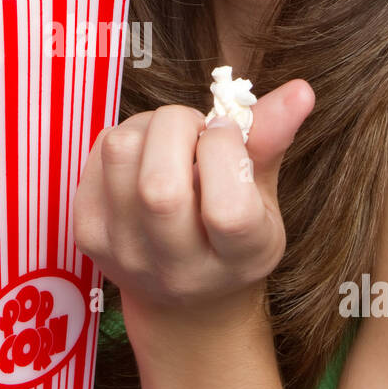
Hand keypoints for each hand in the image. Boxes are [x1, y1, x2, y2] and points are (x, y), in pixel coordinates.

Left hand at [72, 80, 314, 346]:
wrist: (180, 297)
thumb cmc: (231, 235)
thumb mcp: (264, 197)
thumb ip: (273, 143)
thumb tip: (300, 90)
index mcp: (237, 260)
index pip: (228, 211)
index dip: (226, 152)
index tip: (229, 135)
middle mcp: (177, 268)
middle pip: (160, 188)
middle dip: (179, 127)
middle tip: (195, 130)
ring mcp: (125, 253)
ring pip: (121, 153)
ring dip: (148, 126)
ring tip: (170, 141)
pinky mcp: (87, 233)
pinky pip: (97, 153)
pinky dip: (124, 137)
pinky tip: (144, 157)